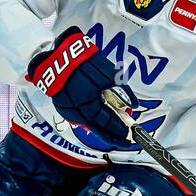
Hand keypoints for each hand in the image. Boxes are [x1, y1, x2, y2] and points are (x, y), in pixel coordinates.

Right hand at [26, 26, 137, 141]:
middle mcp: (79, 110)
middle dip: (113, 134)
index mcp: (91, 103)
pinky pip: (79, 119)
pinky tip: (98, 124)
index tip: (130, 136)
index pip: (108, 124)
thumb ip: (124, 91)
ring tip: (114, 133)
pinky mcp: (63, 107)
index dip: (120, 131)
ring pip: (88, 126)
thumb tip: (135, 105)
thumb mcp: (110, 74)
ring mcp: (69, 110)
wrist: (60, 56)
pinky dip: (90, 122)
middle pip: (99, 129)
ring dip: (102, 130)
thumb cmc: (86, 63)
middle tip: (124, 139)